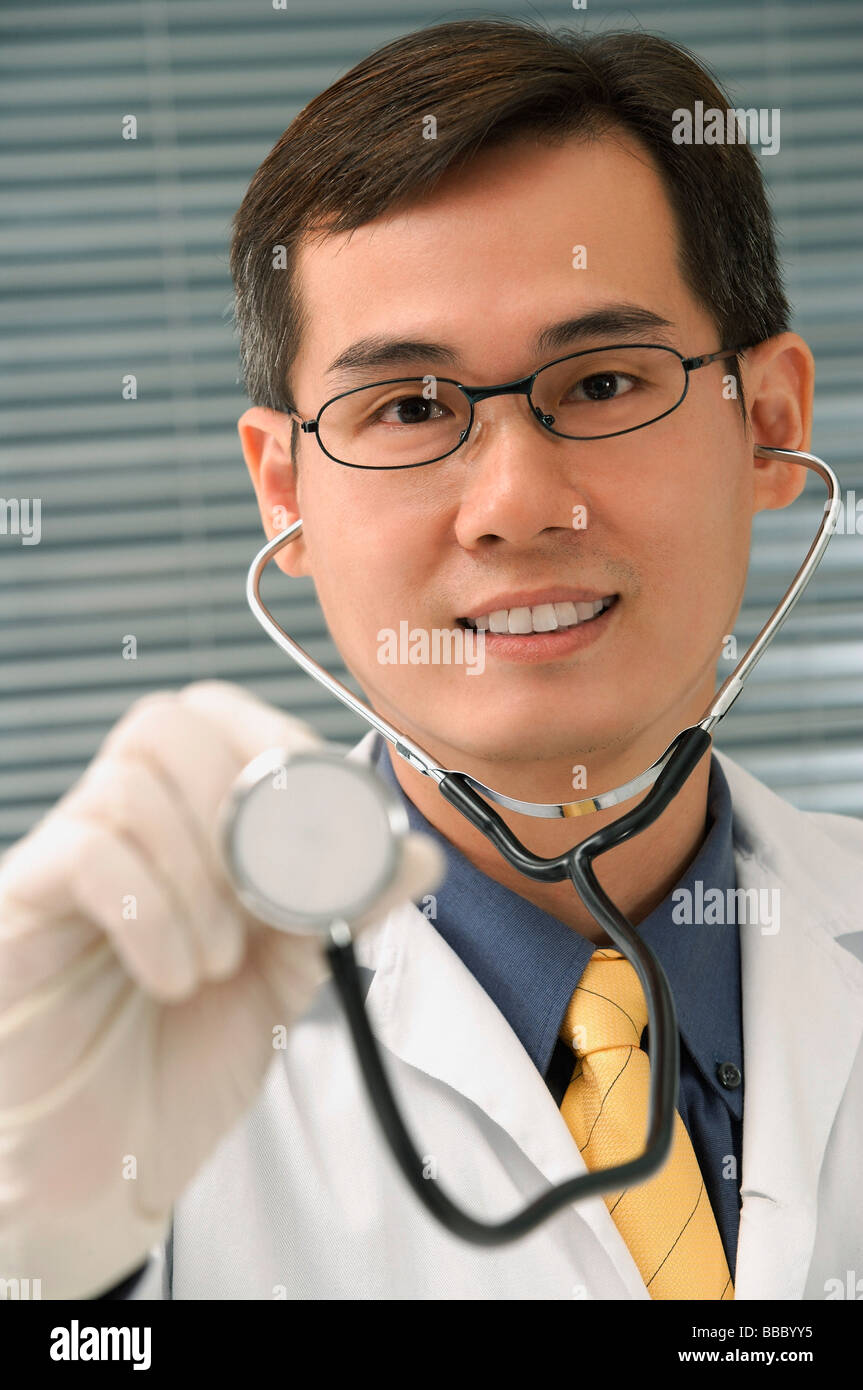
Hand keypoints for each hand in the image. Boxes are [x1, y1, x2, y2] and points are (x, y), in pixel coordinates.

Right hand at [0, 680, 442, 1297]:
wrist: (109, 1165)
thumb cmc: (183, 1058)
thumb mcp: (288, 976)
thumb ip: (345, 908)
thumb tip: (419, 853)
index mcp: (176, 824)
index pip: (211, 715)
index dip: (278, 743)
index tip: (328, 815)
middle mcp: (113, 828)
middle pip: (162, 725)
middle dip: (239, 800)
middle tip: (272, 887)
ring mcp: (59, 867)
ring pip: (126, 787)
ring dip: (201, 874)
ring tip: (222, 960)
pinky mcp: (18, 915)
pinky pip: (84, 858)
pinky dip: (154, 913)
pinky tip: (176, 977)